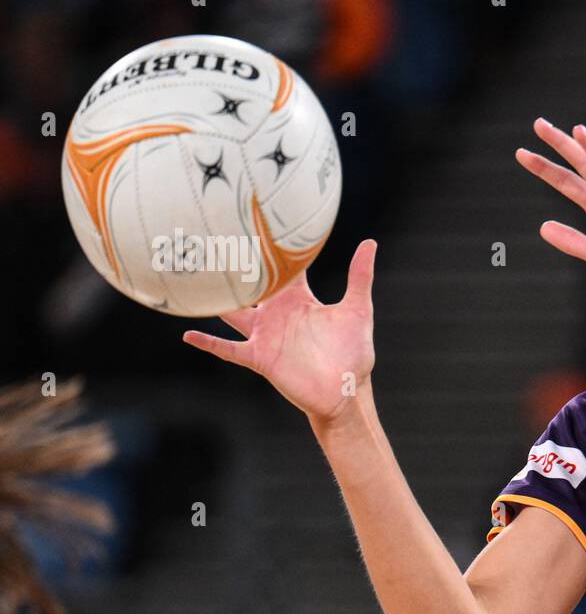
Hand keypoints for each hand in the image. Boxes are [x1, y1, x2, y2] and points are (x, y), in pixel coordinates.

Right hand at [181, 240, 377, 425]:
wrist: (346, 390)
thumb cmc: (353, 352)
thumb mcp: (358, 310)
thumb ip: (359, 277)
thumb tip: (369, 242)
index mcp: (298, 299)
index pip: (280, 268)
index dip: (268, 248)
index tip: (251, 222)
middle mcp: (276, 313)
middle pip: (248, 285)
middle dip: (231, 267)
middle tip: (208, 241)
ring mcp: (265, 335)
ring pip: (232, 312)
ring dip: (214, 299)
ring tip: (189, 281)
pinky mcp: (260, 357)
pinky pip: (229, 349)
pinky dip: (209, 342)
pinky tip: (188, 334)